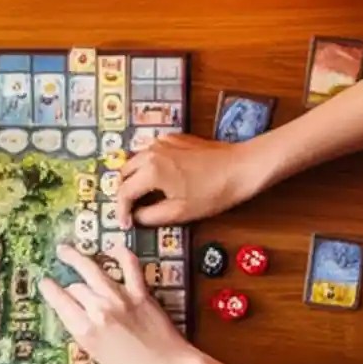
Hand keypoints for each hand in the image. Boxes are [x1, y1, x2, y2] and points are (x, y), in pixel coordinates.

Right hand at [39, 245, 193, 363]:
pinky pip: (129, 267)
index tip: (44, 282)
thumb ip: (85, 332)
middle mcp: (99, 310)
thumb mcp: (98, 356)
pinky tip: (113, 247)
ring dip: (77, 257)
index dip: (49, 289)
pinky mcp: (140, 293)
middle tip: (60, 276)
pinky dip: (121, 254)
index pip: (60, 301)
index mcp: (85, 330)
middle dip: (68, 284)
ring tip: (65, 249)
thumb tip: (76, 313)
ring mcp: (120, 298)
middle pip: (76, 287)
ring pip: (92, 269)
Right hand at [116, 134, 257, 227]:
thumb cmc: (213, 192)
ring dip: (134, 177)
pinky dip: (148, 165)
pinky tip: (159, 177)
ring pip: (135, 160)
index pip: (123, 193)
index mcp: (150, 170)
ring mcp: (162, 142)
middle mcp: (150, 152)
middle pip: (124, 173)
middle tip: (131, 210)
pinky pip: (150, 151)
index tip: (125, 224)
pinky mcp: (174, 138)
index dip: (121, 211)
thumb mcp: (180, 212)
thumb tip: (136, 216)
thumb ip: (150, 216)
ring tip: (142, 195)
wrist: (242, 167)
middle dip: (124, 192)